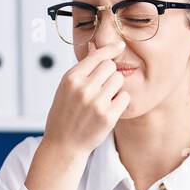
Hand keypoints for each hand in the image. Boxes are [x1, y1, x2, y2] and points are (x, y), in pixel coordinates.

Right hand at [42, 41, 132, 160]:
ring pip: (119, 80)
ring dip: (116, 87)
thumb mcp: (66, 88)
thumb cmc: (64, 114)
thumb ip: (82, 69)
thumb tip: (95, 46)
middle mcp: (83, 88)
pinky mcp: (108, 116)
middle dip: (109, 73)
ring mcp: (96, 103)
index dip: (110, 49)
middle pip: (111, 66)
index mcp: (71, 78)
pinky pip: (125, 97)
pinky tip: (110, 108)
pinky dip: (121, 101)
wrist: (64, 144)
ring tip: (104, 98)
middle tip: (102, 86)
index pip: (97, 56)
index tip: (120, 45)